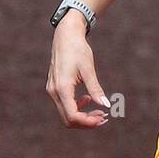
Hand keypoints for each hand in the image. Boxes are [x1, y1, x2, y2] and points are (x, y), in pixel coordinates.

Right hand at [46, 10, 110, 128]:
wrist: (65, 35)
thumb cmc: (78, 49)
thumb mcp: (88, 69)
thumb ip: (95, 89)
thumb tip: (106, 106)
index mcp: (62, 88)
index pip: (73, 116)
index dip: (88, 122)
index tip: (104, 117)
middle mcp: (54, 92)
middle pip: (68, 119)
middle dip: (87, 122)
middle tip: (104, 118)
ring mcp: (52, 90)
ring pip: (66, 114)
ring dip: (83, 116)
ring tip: (100, 112)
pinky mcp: (54, 87)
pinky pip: (64, 105)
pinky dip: (77, 108)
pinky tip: (88, 100)